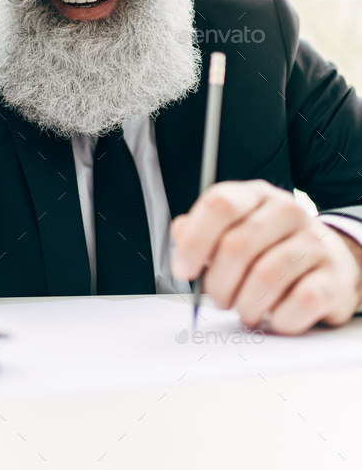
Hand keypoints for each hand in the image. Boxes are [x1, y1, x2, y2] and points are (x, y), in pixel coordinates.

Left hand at [170, 180, 361, 334]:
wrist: (331, 260)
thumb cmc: (273, 246)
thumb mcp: (235, 228)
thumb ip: (202, 231)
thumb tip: (180, 233)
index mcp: (256, 196)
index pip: (220, 204)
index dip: (195, 240)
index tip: (183, 269)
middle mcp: (287, 212)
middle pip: (237, 246)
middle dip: (218, 283)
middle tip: (218, 298)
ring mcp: (313, 242)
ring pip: (266, 277)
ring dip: (246, 305)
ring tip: (245, 310)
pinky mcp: (333, 277)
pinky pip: (300, 302)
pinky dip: (280, 319)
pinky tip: (276, 316)